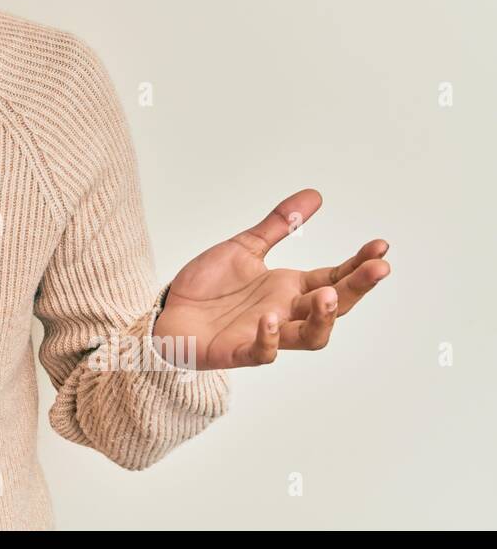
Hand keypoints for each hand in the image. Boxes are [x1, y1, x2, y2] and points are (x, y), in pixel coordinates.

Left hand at [152, 188, 390, 369]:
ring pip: (308, 337)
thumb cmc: (209, 287)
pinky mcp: (236, 351)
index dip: (360, 265)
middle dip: (357, 289)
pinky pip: (261, 353)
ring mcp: (263, 334)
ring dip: (321, 319)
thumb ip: (278, 224)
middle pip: (333, 307)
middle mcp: (284, 312)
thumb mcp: (244, 247)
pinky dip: (268, 339)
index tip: (381, 247)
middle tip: (377, 269)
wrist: (168, 312)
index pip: (335, 277)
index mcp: (289, 288)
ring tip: (325, 294)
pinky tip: (269, 318)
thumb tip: (315, 195)